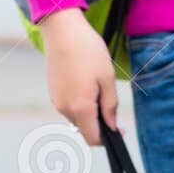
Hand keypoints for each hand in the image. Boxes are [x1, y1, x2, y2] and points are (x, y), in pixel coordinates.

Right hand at [39, 8, 117, 146]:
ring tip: (97, 84)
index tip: (120, 131)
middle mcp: (65, 109)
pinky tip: (85, 80)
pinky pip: (69, 105)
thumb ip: (110, 105)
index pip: (92, 138)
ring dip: (89, 109)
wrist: (63, 32)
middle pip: (85, 127)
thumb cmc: (88, 52)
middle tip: (110, 98)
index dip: (107, 140)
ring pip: (77, 116)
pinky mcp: (53, 92)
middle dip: (99, 121)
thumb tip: (112, 125)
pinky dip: (80, 101)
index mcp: (80, 107)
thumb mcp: (107, 78)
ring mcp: (56, 101)